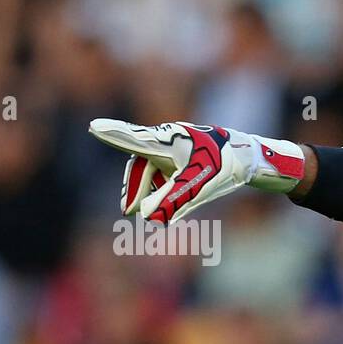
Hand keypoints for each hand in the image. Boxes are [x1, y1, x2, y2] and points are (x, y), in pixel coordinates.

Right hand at [88, 119, 304, 223]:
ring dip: (146, 191)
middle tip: (128, 212)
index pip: (136, 139)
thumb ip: (172, 201)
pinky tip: (162, 209)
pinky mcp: (180, 156)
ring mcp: (172, 148)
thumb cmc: (223, 168)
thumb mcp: (198, 188)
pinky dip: (160, 189)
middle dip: (134, 188)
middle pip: (141, 164)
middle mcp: (167, 141)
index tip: (94, 126)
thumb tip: (148, 217)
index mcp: (169, 142)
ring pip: (151, 170)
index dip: (114, 134)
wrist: (248, 158)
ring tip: (142, 213)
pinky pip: (162, 173)